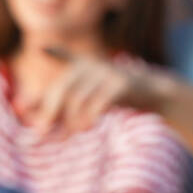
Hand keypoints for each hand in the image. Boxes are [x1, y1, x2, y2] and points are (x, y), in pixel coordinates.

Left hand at [18, 46, 164, 133]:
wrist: (154, 91)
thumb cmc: (119, 94)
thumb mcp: (93, 93)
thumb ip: (66, 103)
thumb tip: (38, 121)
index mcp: (85, 64)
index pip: (64, 68)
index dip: (52, 64)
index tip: (40, 56)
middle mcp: (94, 65)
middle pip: (64, 88)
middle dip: (51, 111)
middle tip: (43, 131)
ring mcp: (108, 73)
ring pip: (80, 98)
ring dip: (70, 120)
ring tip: (66, 136)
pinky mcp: (122, 84)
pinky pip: (100, 102)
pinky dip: (91, 116)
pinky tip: (87, 127)